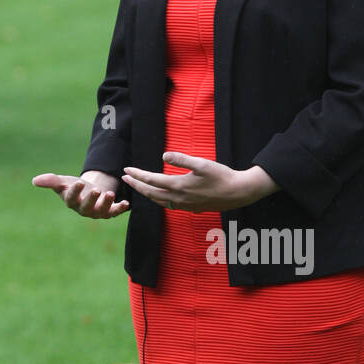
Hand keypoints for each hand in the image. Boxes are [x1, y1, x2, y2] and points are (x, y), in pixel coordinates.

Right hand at [31, 170, 130, 217]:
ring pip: (102, 211)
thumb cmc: (74, 186)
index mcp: (72, 202)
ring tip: (110, 193)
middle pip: (87, 207)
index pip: (71, 198)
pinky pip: (115, 212)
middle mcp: (84, 209)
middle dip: (91, 199)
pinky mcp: (109, 212)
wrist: (89, 190)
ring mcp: (97, 212)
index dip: (74, 191)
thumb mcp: (63, 181)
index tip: (78, 182)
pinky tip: (126, 203)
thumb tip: (35, 181)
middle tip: (96, 190)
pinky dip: (120, 209)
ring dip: (107, 203)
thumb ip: (51, 181)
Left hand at [121, 153, 278, 211]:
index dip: (137, 175)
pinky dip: (159, 200)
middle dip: (136, 185)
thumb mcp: (202, 163)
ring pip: (159, 201)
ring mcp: (185, 205)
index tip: (126, 170)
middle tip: (125, 178)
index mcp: (179, 186)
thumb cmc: (222, 176)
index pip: (152, 180)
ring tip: (138, 187)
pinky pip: (169, 206)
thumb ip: (181, 159)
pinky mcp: (191, 208)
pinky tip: (160, 197)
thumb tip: (164, 155)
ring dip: (146, 194)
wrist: (238, 193)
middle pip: (151, 193)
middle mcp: (179, 198)